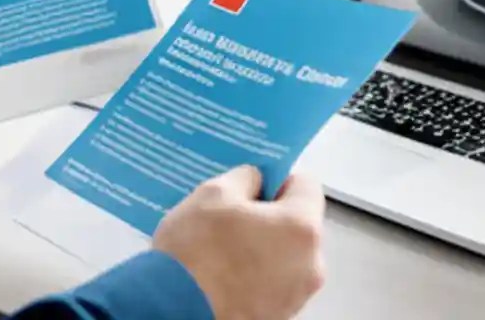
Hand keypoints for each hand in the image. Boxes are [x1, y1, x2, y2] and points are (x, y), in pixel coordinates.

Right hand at [152, 166, 326, 319]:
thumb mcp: (212, 194)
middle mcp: (311, 264)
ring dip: (263, 248)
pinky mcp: (280, 315)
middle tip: (232, 219)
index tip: (253, 187)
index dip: (278, 180)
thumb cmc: (196, 252)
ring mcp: (297, 295)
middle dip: (269, 217)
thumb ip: (245, 178)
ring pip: (286, 255)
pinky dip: (255, 276)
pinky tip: (224, 275)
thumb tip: (256, 181)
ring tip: (223, 251)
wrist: (173, 310)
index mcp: (302, 228)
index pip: (306, 185)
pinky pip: (274, 282)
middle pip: (298, 224)